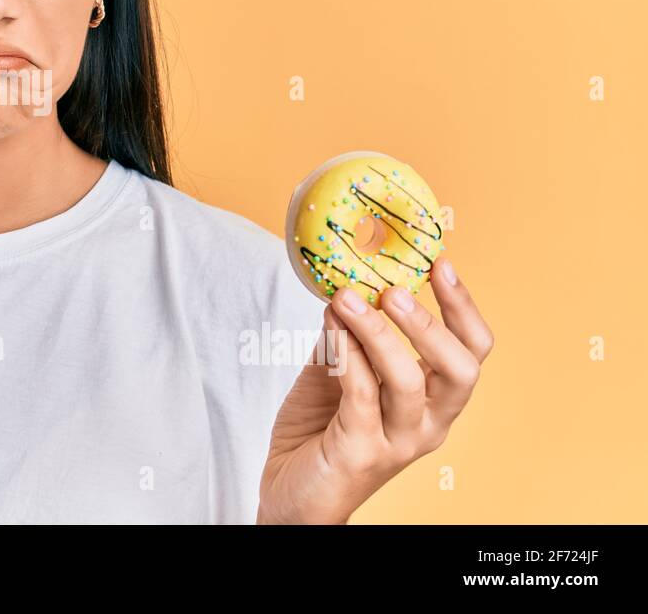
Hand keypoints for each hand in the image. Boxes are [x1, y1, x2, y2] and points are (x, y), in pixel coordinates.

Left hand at [257, 257, 492, 523]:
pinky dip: (347, 357)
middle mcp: (426, 426)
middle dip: (430, 324)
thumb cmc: (318, 435)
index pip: (471, 352)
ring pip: (407, 382)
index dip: (463, 307)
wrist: (291, 497)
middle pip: (460, 372)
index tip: (441, 264)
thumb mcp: (335, 375)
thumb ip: (346, 339)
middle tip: (394, 290)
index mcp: (432, 403)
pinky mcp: (359, 454)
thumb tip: (347, 290)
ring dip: (377, 333)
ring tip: (348, 298)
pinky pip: (361, 397)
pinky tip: (331, 327)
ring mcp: (396, 443)